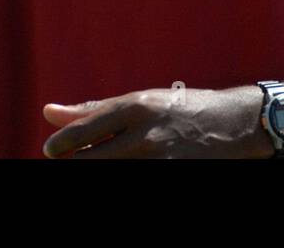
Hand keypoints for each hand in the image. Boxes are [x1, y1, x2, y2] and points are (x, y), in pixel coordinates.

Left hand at [42, 86, 269, 158]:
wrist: (235, 125)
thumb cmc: (180, 109)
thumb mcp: (139, 101)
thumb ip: (94, 109)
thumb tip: (48, 112)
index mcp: (135, 107)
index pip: (85, 129)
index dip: (61, 144)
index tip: (50, 151)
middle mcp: (146, 134)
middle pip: (92, 159)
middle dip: (75, 163)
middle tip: (71, 162)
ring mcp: (160, 161)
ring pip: (111, 172)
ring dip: (98, 169)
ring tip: (100, 161)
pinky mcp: (173, 176)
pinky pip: (134, 182)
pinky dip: (124, 175)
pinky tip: (125, 168)